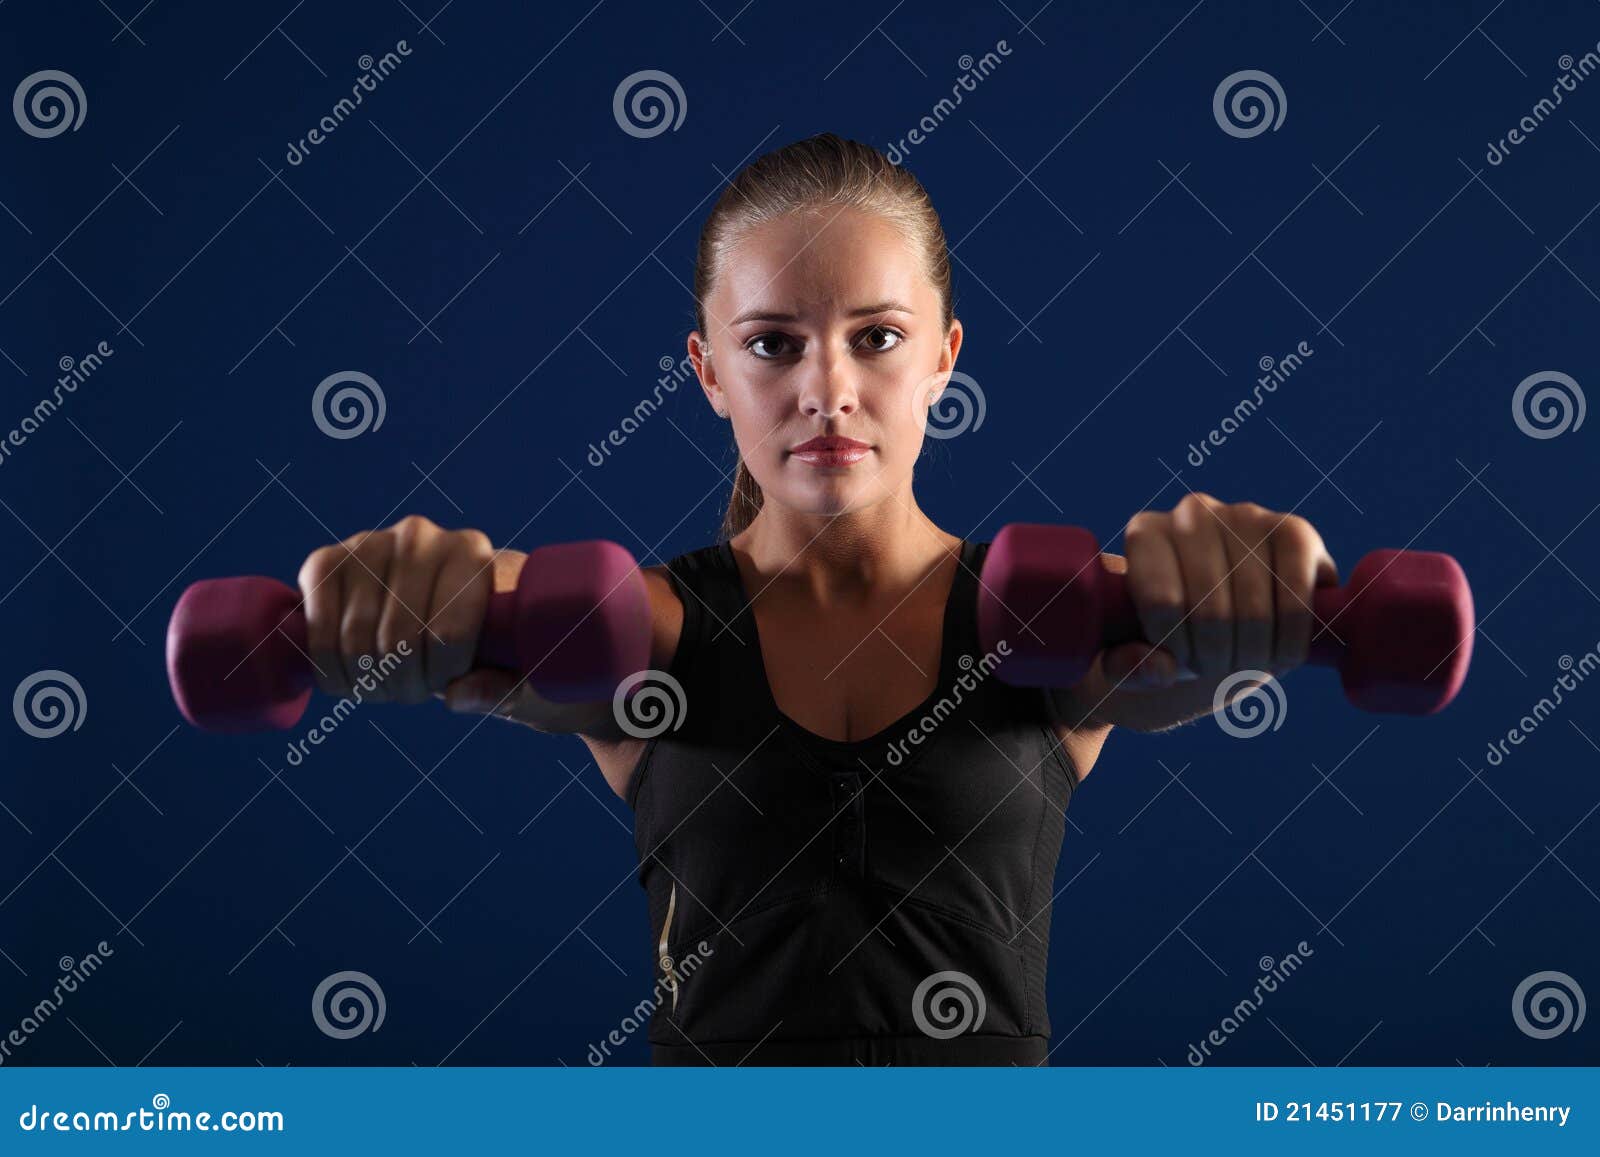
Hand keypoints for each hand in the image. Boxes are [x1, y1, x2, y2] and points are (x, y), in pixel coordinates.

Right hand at [296, 514, 501, 705]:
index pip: (448, 635)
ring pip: (356, 642)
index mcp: (471, 553)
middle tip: (409, 691)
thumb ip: (500, 686)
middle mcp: (419, 537)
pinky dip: (330, 671)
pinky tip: (349, 677)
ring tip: (383, 686)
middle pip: (399, 643)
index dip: (443, 676)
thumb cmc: (478, 631)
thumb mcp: (507, 662)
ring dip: (367, 684)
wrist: (429, 593)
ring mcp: (367, 544)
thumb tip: (455, 697)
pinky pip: (319, 633)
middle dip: (404, 686)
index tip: (447, 682)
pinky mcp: (325, 562)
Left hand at [1062, 494, 1337, 724]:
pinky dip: (1289, 640)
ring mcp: (1245, 515)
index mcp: (1145, 535)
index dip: (1175, 649)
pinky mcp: (1294, 530)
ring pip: (1253, 609)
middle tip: (1218, 671)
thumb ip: (1128, 669)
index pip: (1161, 602)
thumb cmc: (1175, 636)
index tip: (1179, 664)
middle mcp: (1192, 513)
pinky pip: (1296, 597)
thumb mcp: (1136, 660)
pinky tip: (1279, 653)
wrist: (1230, 619)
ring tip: (1245, 664)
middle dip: (1216, 660)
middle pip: (1209, 610)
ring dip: (1252, 657)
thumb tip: (1160, 668)